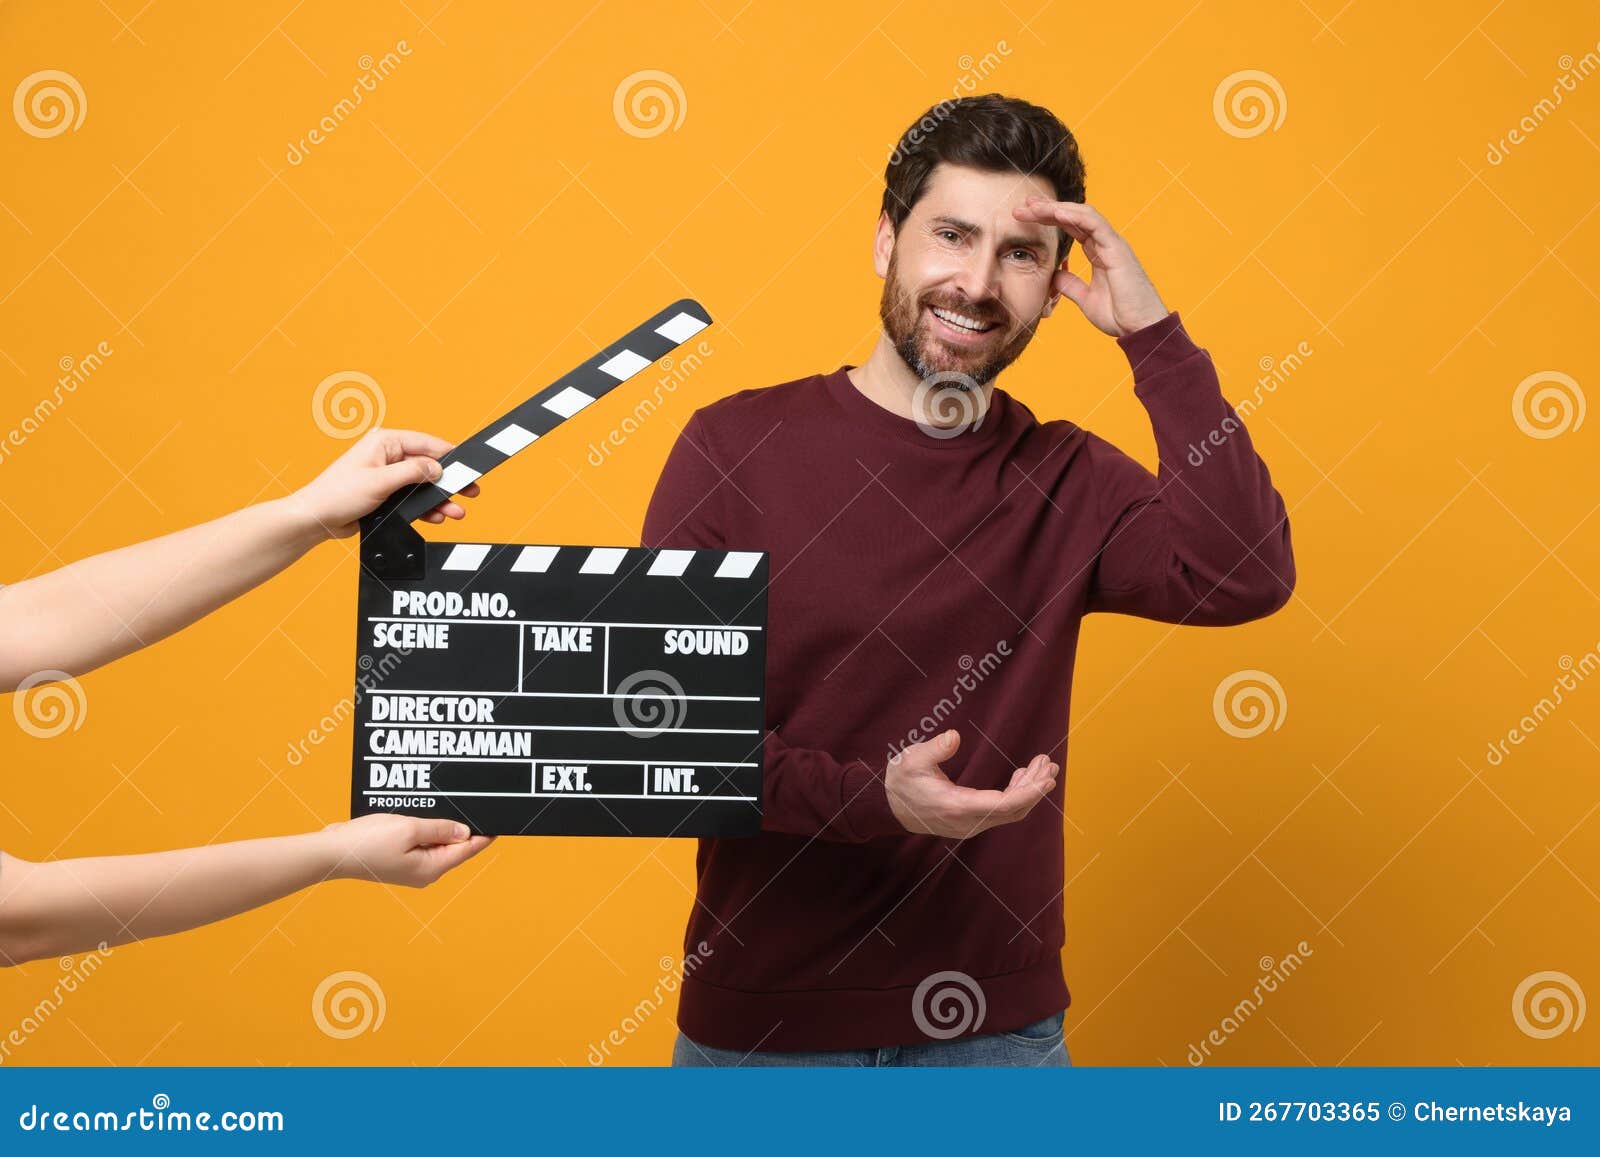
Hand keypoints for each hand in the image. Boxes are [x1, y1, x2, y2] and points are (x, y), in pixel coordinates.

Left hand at [290, 427, 482, 540]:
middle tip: (471, 491)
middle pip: (429, 466)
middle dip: (449, 481)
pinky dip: (426, 508)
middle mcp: (388, 456)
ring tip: (456, 511)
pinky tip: (437, 516)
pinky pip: (414, 499)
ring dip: (439, 499)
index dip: (449, 456)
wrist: (317, 519)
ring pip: (423, 485)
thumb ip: (412, 472)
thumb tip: (437, 468)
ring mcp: (388, 476)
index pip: (426, 444)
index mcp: (384, 442)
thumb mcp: (380, 481)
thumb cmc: (337, 495)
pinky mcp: (387, 494)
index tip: (469, 466)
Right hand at [321, 814, 493, 886]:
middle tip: (475, 806)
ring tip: (451, 805)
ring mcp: (410, 867)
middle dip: (463, 827)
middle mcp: (424, 872)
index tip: (500, 823)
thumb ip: (440, 829)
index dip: (484, 835)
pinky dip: (425, 828)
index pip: (467, 850)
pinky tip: (425, 813)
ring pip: (436, 843)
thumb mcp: (409, 829)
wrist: (332, 852)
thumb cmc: (368, 842)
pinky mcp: (398, 859)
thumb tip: (465, 833)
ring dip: (442, 825)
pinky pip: (420, 842)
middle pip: (453, 846)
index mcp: (431, 869)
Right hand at [885, 730, 1057, 838]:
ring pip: (1010, 812)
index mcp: (957, 806)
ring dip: (1029, 790)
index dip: (1030, 792)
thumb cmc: (900, 780)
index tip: (1047, 778)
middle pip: (1014, 810)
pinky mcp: (971, 821)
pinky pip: (1001, 812)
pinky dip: (1016, 794)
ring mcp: (971, 824)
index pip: (1004, 805)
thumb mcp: (911, 760)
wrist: (888, 806)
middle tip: (1049, 764)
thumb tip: (954, 736)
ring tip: (1042, 766)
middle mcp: (968, 822)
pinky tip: (1021, 776)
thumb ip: (934, 749)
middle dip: (1036, 788)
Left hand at [1012, 198, 1168, 337]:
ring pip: (1082, 215)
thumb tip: (1054, 275)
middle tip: (1022, 204)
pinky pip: (1095, 224)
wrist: (1140, 328)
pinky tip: (1056, 212)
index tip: (1025, 216)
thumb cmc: (1120, 315)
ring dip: (1055, 208)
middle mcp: (1105, 243)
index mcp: (1098, 253)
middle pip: (1073, 216)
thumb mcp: (1086, 299)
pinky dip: (1075, 216)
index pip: (1070, 228)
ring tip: (1032, 205)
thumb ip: (1070, 285)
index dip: (1048, 219)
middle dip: (1046, 209)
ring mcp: (1112, 244)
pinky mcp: (1117, 249)